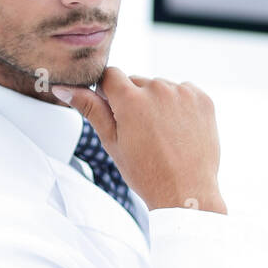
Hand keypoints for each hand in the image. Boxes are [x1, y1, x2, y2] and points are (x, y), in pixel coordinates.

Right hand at [51, 68, 226, 213]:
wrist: (186, 192)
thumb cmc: (146, 172)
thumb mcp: (112, 141)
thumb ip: (90, 109)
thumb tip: (63, 88)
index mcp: (131, 99)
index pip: (110, 75)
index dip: (108, 92)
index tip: (114, 110)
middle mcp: (158, 89)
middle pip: (137, 82)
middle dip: (134, 100)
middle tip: (140, 132)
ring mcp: (184, 93)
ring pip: (161, 87)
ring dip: (158, 102)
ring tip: (162, 134)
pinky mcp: (203, 99)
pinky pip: (184, 92)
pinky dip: (180, 106)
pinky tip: (179, 130)